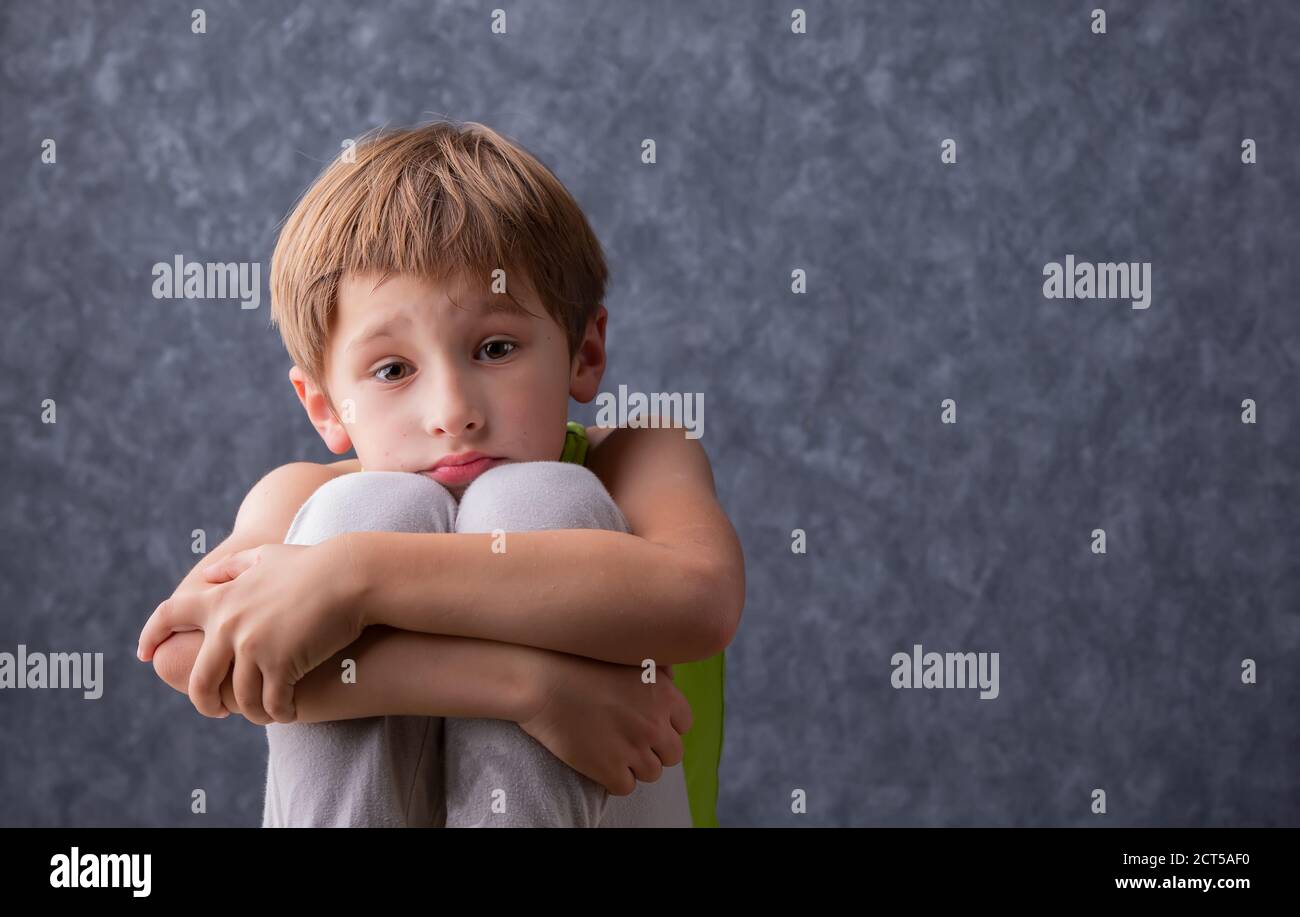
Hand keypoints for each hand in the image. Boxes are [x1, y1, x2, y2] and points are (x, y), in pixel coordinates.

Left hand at [136, 536, 363, 723]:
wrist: (350, 576)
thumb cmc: (314, 564)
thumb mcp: (268, 556)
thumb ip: (235, 566)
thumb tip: (210, 576)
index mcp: (222, 598)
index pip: (169, 615)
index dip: (151, 635)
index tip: (144, 654)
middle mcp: (229, 625)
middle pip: (200, 679)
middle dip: (205, 701)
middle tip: (216, 710)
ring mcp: (253, 647)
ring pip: (240, 697)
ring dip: (250, 712)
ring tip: (264, 715)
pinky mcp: (281, 664)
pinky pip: (271, 702)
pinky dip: (278, 713)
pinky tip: (286, 713)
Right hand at [517, 653, 691, 795]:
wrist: (543, 683)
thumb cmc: (581, 662)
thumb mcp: (629, 656)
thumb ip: (658, 670)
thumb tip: (671, 678)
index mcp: (665, 695)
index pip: (684, 724)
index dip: (666, 725)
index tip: (648, 724)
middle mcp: (655, 724)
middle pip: (672, 754)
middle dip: (655, 749)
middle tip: (631, 740)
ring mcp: (634, 750)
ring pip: (651, 773)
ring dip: (635, 765)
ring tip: (614, 750)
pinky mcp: (610, 770)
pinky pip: (625, 787)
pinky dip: (614, 779)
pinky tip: (600, 762)